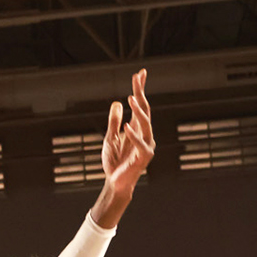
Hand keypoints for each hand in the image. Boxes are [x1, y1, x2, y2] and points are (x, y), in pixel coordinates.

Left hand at [101, 69, 154, 199]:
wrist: (115, 183)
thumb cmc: (114, 162)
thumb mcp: (110, 138)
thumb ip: (113, 122)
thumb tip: (117, 103)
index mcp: (137, 128)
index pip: (140, 105)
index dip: (140, 89)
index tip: (140, 73)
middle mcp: (145, 134)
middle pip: (144, 109)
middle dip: (141, 93)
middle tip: (137, 78)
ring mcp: (147, 145)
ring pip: (146, 123)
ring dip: (139, 111)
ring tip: (131, 98)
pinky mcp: (144, 157)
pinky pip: (141, 144)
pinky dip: (134, 135)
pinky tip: (127, 126)